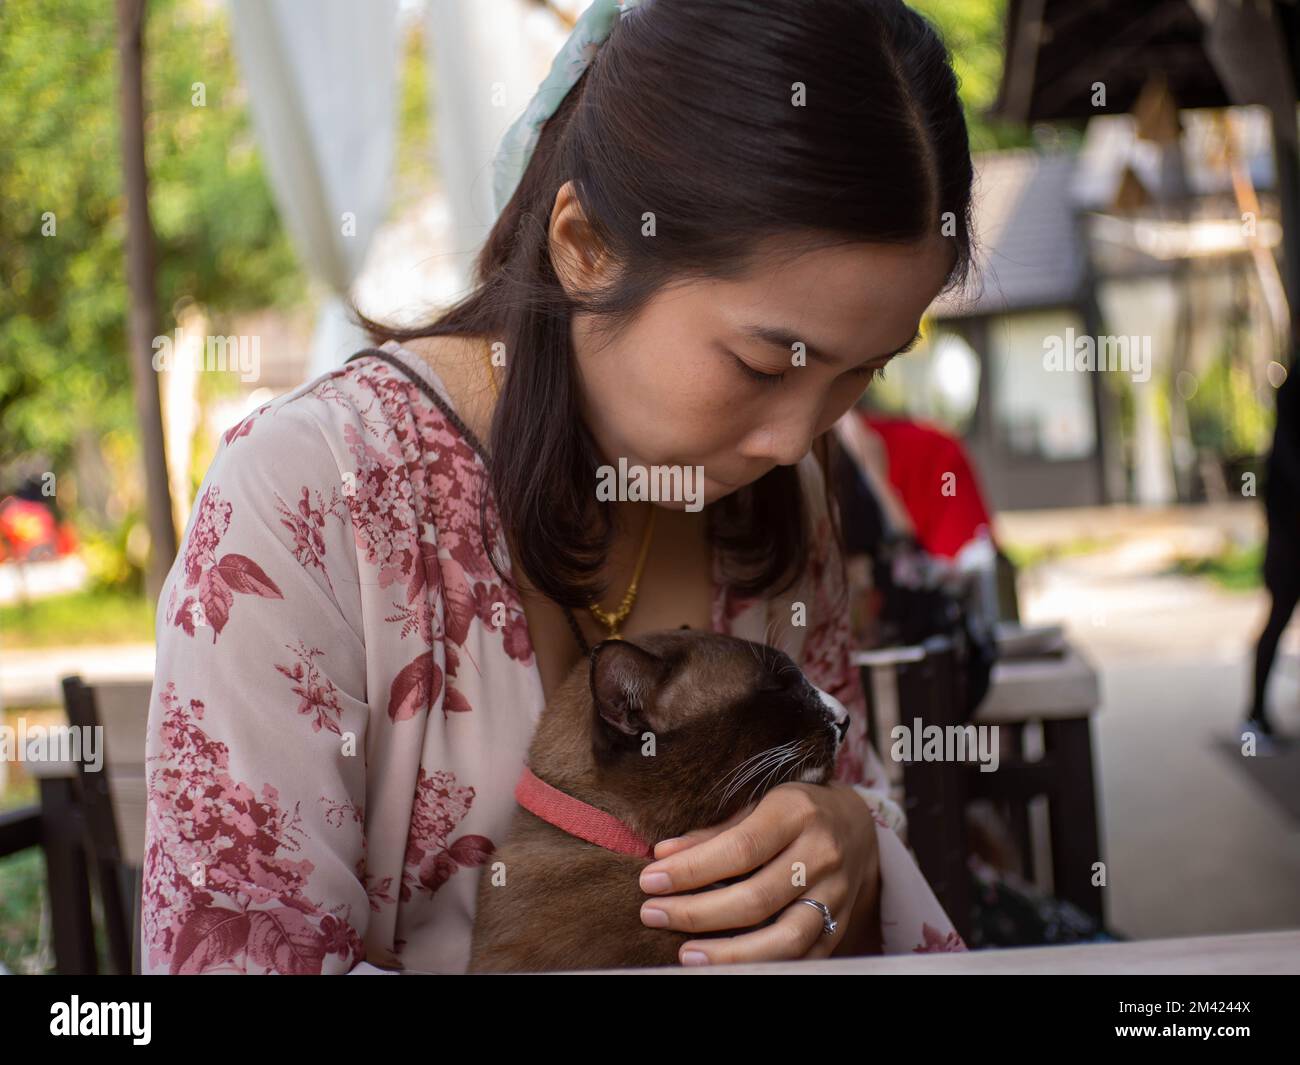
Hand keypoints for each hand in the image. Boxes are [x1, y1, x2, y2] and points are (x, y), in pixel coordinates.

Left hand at [638, 781, 880, 965]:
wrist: (857, 826)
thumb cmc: (793, 811)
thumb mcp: (757, 805)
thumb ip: (713, 833)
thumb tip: (662, 856)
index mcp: (796, 813)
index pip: (739, 849)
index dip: (692, 870)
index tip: (651, 881)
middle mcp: (821, 854)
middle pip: (756, 898)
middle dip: (697, 912)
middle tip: (653, 915)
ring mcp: (836, 895)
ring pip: (784, 938)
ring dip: (729, 954)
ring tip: (686, 955)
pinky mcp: (841, 926)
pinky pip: (803, 958)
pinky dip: (763, 967)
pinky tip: (726, 966)